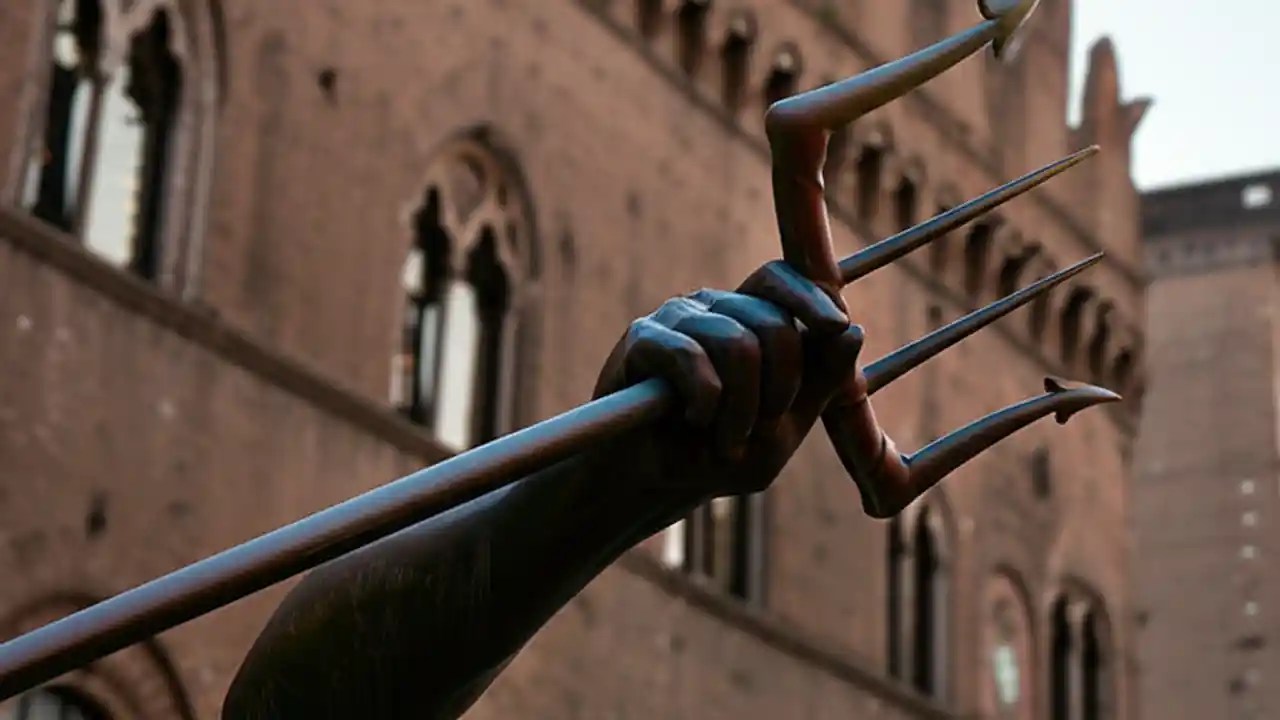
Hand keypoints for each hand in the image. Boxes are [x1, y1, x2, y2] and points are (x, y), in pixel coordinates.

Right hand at [593, 260, 864, 499]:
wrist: (654, 481)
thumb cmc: (717, 453)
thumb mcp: (783, 427)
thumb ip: (819, 384)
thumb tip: (854, 331)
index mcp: (747, 317)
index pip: (781, 278)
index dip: (812, 295)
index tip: (836, 327)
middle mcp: (713, 307)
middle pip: (771, 321)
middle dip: (781, 387)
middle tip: (763, 429)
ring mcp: (677, 318)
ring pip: (737, 344)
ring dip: (741, 408)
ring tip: (726, 440)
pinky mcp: (643, 339)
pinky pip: (690, 357)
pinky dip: (705, 401)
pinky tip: (694, 420)